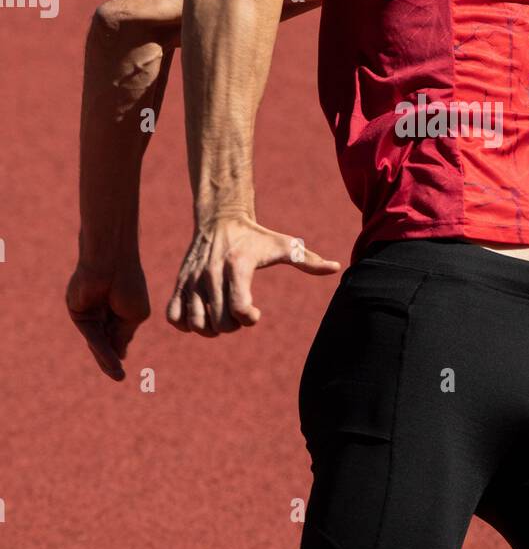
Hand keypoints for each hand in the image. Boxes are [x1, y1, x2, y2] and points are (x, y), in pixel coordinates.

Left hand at [66, 257, 150, 381]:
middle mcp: (104, 312)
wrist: (111, 262)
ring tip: (118, 376)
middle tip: (118, 377)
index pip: (120, 336)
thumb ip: (124, 335)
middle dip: (111, 360)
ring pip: (99, 341)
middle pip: (107, 341)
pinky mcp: (79, 313)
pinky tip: (112, 362)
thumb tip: (119, 356)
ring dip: (107, 359)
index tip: (122, 368)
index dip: (121, 350)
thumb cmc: (129, 283)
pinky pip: (91, 335)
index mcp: (120, 309)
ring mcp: (91, 313)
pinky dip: (101, 349)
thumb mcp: (135, 315)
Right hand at [166, 215, 340, 335]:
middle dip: (233, 326)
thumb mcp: (284, 244)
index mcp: (238, 265)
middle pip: (219, 322)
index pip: (238, 308)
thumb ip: (308, 259)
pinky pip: (173, 317)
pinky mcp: (179, 283)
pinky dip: (185, 324)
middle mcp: (211, 273)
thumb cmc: (257, 236)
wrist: (221, 219)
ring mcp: (192, 280)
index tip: (256, 314)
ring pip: (195, 323)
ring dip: (210, 330)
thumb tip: (336, 267)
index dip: (249, 318)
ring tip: (221, 318)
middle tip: (240, 314)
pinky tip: (201, 316)